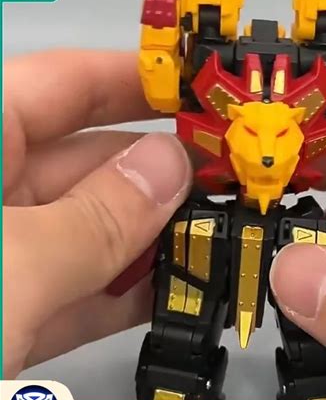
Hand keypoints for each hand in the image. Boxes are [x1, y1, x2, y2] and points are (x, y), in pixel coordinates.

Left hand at [4, 50, 191, 378]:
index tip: (197, 92)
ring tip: (219, 233)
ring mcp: (0, 262)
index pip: (61, 85)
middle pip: (89, 162)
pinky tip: (179, 289)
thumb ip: (91, 222)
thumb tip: (171, 166)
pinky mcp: (9, 319)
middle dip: (162, 169)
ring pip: (94, 231)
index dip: (133, 80)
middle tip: (229, 179)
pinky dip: (131, 290)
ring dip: (158, 235)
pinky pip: (84, 289)